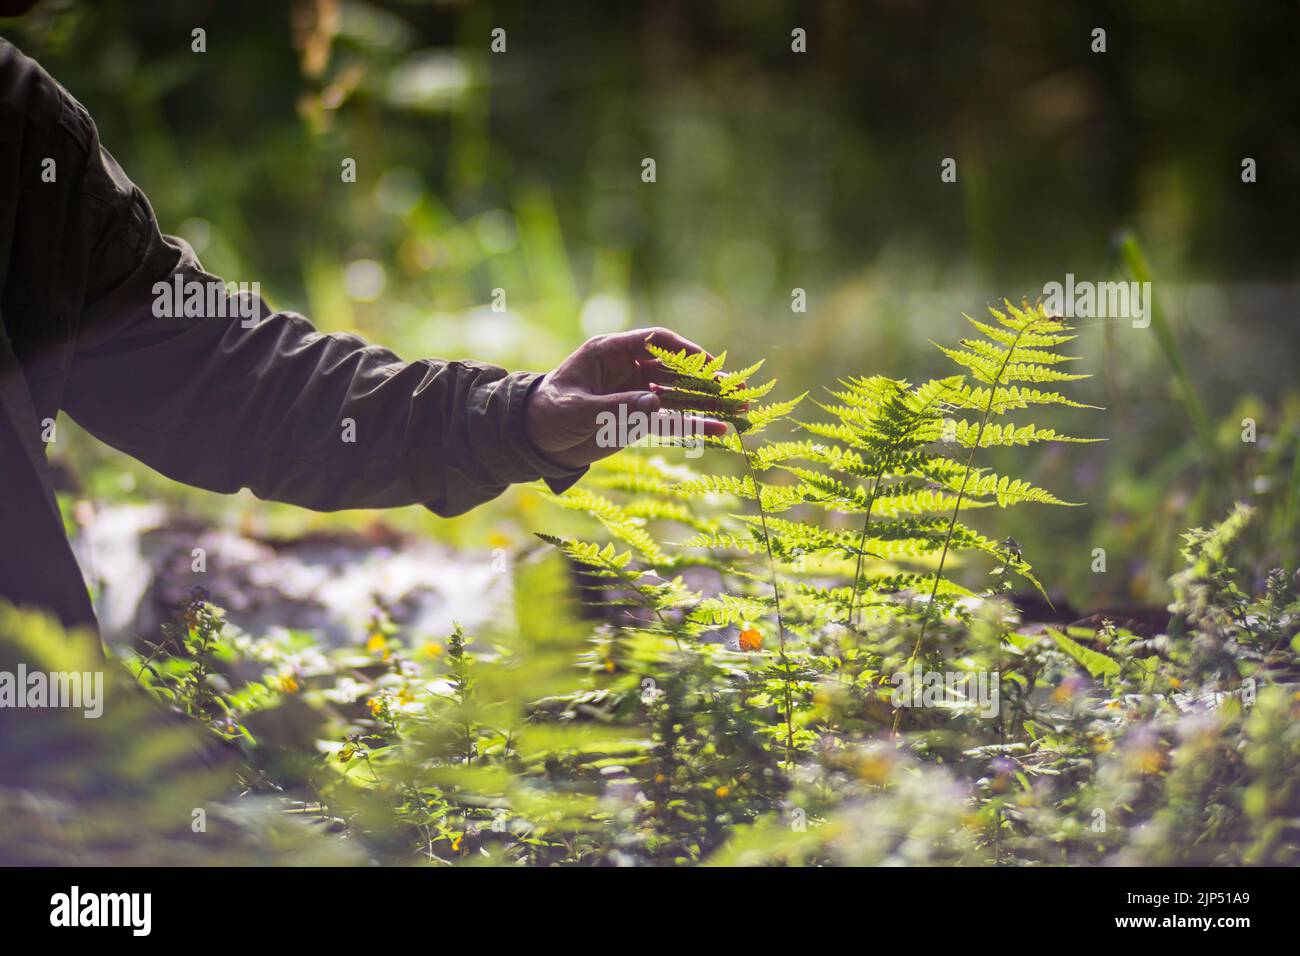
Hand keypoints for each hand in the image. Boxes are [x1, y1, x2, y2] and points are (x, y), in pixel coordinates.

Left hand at [524, 327, 730, 469]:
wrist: (534, 441)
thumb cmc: (547, 415)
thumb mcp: (576, 410)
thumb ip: (614, 406)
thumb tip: (655, 404)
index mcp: (610, 352)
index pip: (655, 342)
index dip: (684, 350)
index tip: (708, 364)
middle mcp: (628, 368)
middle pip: (675, 368)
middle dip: (707, 379)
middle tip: (737, 389)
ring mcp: (636, 392)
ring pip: (680, 394)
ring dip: (708, 402)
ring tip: (740, 410)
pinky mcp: (638, 417)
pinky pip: (672, 419)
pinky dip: (694, 424)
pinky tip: (719, 431)